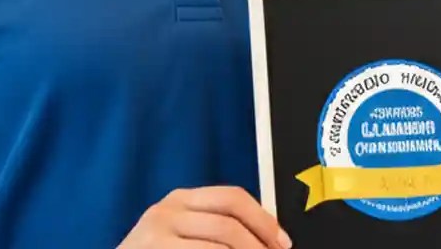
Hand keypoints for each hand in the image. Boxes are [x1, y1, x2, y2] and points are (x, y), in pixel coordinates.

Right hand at [119, 186, 291, 248]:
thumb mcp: (182, 235)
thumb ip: (215, 230)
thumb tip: (265, 237)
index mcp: (181, 200)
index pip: (232, 197)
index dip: (264, 220)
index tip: (283, 243)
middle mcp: (167, 210)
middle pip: (228, 221)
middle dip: (259, 245)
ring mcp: (157, 233)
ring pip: (220, 246)